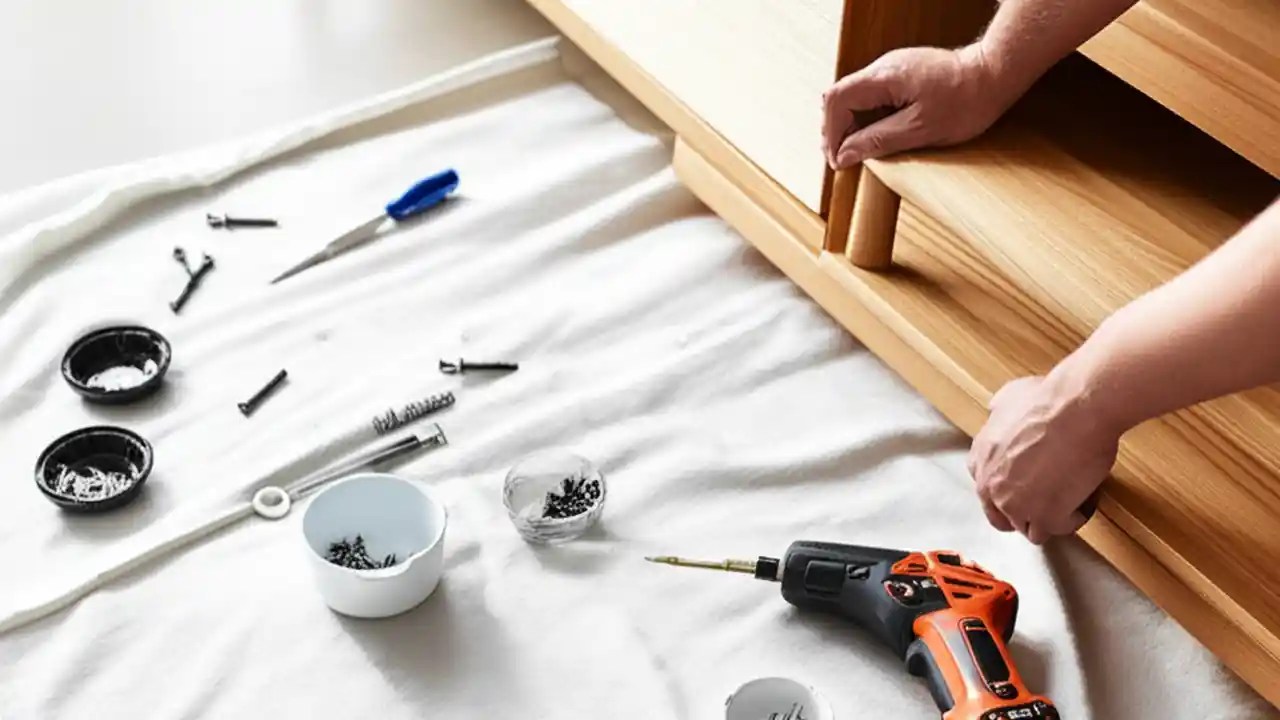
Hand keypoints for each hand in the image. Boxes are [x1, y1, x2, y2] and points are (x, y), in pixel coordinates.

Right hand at [821, 45, 1014, 169]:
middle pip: (839, 97)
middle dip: (836, 131)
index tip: (838, 160)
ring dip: (850, 126)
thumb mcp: (920, 130)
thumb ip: (878, 141)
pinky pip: (871, 97)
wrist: (994, 75)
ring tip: (859, 152)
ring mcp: (890, 69)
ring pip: (853, 98)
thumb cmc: (966, 102)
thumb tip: (845, 155)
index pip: (836, 100)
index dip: (830, 132)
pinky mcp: (900, 75)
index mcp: (884, 77)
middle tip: (844, 160)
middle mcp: (882, 67)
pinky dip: (866, 119)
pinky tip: (876, 136)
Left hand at [968, 376, 1120, 543]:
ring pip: (1029, 529)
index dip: (1009, 490)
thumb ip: (998, 410)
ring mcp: (1015, 505)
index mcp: (980, 460)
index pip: (987, 491)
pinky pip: (1055, 530)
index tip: (1026, 485)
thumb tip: (996, 409)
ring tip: (1068, 502)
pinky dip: (1070, 520)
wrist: (1075, 408)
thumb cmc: (1048, 399)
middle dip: (1025, 513)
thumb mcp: (1009, 396)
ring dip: (1048, 519)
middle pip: (1003, 517)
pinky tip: (1081, 504)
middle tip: (1048, 500)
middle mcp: (991, 486)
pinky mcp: (1044, 517)